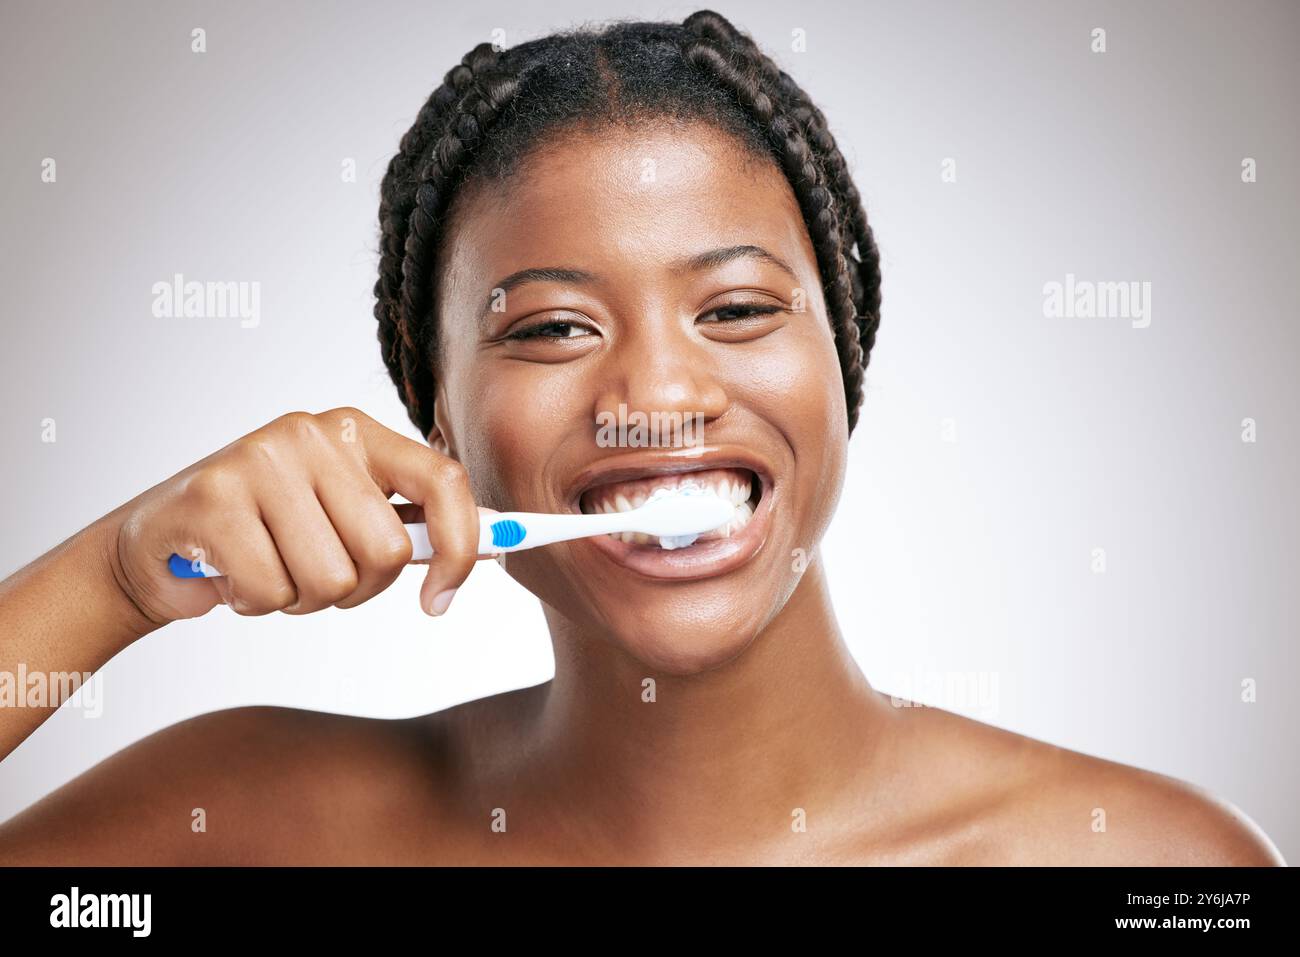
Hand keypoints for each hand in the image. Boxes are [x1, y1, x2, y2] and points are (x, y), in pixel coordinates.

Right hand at [111, 407, 487, 623]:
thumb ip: (412, 524)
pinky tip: (233, 574)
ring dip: (302, 599)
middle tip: (316, 576)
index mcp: (360, 433)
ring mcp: (262, 458)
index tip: (442, 598)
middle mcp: (316, 433)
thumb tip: (498, 543)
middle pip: (385, 550)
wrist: (162, 541)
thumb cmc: (270, 534)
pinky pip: (273, 590)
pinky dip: (256, 603)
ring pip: (330, 578)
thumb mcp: (346, 517)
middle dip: (356, 588)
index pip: (443, 479)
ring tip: (271, 568)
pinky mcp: (215, 496)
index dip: (460, 546)